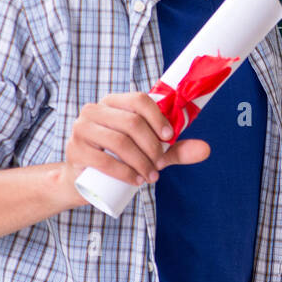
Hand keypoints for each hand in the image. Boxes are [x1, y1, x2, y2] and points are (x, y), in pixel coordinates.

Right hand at [57, 90, 210, 202]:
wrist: (82, 179)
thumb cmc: (120, 159)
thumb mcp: (150, 152)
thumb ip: (177, 149)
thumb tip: (207, 150)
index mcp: (114, 102)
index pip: (139, 100)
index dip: (158, 118)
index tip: (169, 138)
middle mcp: (95, 110)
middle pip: (132, 122)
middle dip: (152, 146)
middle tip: (160, 165)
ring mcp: (81, 129)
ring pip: (119, 141)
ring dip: (141, 161)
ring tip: (151, 176)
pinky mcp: (75, 151)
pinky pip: (102, 159)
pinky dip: (123, 172)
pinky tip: (135, 181)